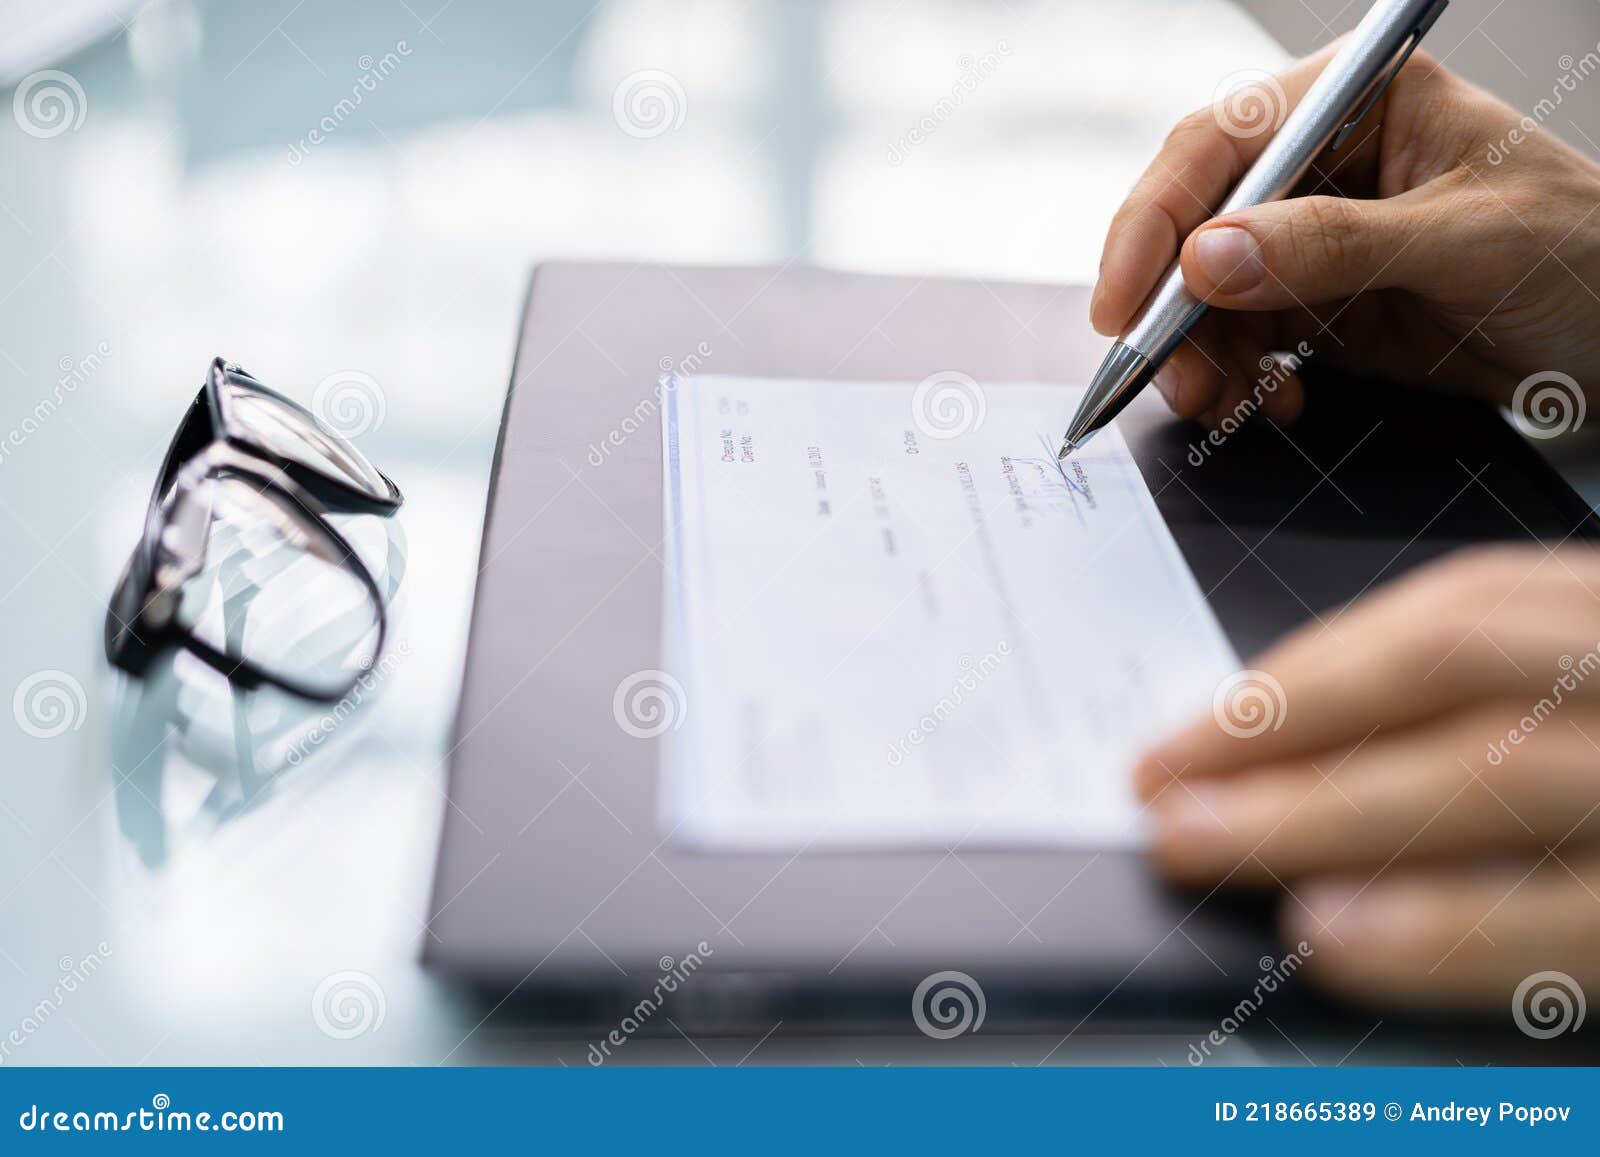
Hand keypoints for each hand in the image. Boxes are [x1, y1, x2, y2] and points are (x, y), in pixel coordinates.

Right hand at [1092, 45, 1599, 430]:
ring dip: (1200, 355)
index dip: (1156, 218)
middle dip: (1172, 306)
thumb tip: (1210, 258)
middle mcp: (1321, 165)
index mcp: (1357, 104)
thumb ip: (1335, 247)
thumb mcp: (1466, 244)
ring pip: (1206, 295)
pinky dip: (1239, 379)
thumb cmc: (1587, 255)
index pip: (1222, 144)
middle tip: (1167, 371)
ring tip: (1222, 400)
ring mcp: (1313, 240)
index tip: (1128, 300)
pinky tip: (1274, 400)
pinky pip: (1241, 340)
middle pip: (1194, 223)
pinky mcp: (1317, 306)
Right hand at [1134, 545, 1599, 1009]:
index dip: (1444, 929)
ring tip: (1190, 752)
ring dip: (1297, 702)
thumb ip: (1515, 943)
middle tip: (1182, 832)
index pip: (1584, 911)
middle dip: (1314, 802)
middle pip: (1506, 759)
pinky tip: (1287, 682)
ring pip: (1469, 638)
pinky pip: (1473, 582)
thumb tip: (1341, 926)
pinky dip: (1354, 638)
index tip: (1315, 935)